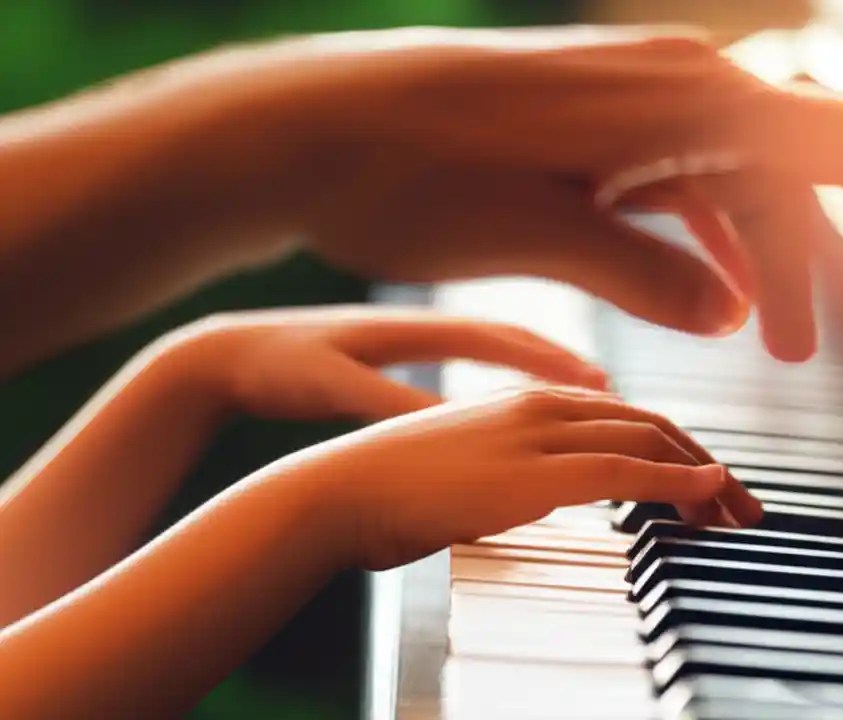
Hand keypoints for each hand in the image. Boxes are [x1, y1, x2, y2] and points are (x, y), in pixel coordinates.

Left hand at [157, 305, 610, 421]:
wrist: (218, 354)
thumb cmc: (276, 365)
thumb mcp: (338, 387)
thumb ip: (396, 404)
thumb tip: (458, 423)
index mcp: (413, 326)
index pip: (502, 337)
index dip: (554, 360)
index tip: (600, 383)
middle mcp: (420, 323)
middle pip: (511, 337)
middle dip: (561, 361)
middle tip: (610, 388)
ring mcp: (408, 335)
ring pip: (490, 348)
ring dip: (535, 368)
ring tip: (577, 393)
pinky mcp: (392, 353)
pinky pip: (463, 360)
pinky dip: (497, 376)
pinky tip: (506, 400)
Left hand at [201, 27, 842, 360]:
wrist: (315, 126)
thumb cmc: (411, 172)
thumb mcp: (543, 234)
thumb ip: (652, 270)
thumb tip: (728, 310)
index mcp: (678, 103)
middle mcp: (672, 85)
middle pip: (813, 158)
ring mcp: (640, 100)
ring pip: (750, 176)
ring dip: (778, 253)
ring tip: (784, 336)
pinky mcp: (604, 122)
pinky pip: (695, 175)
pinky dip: (718, 231)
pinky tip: (717, 285)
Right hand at [277, 387, 764, 569]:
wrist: (333, 494)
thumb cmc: (388, 491)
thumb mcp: (466, 473)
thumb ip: (511, 474)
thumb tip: (540, 497)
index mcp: (526, 402)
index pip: (623, 417)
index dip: (675, 447)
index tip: (708, 482)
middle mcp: (540, 406)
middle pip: (649, 424)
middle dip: (704, 461)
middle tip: (741, 501)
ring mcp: (537, 434)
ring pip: (648, 441)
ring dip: (703, 476)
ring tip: (735, 510)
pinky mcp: (532, 473)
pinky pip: (626, 471)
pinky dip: (677, 480)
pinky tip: (707, 492)